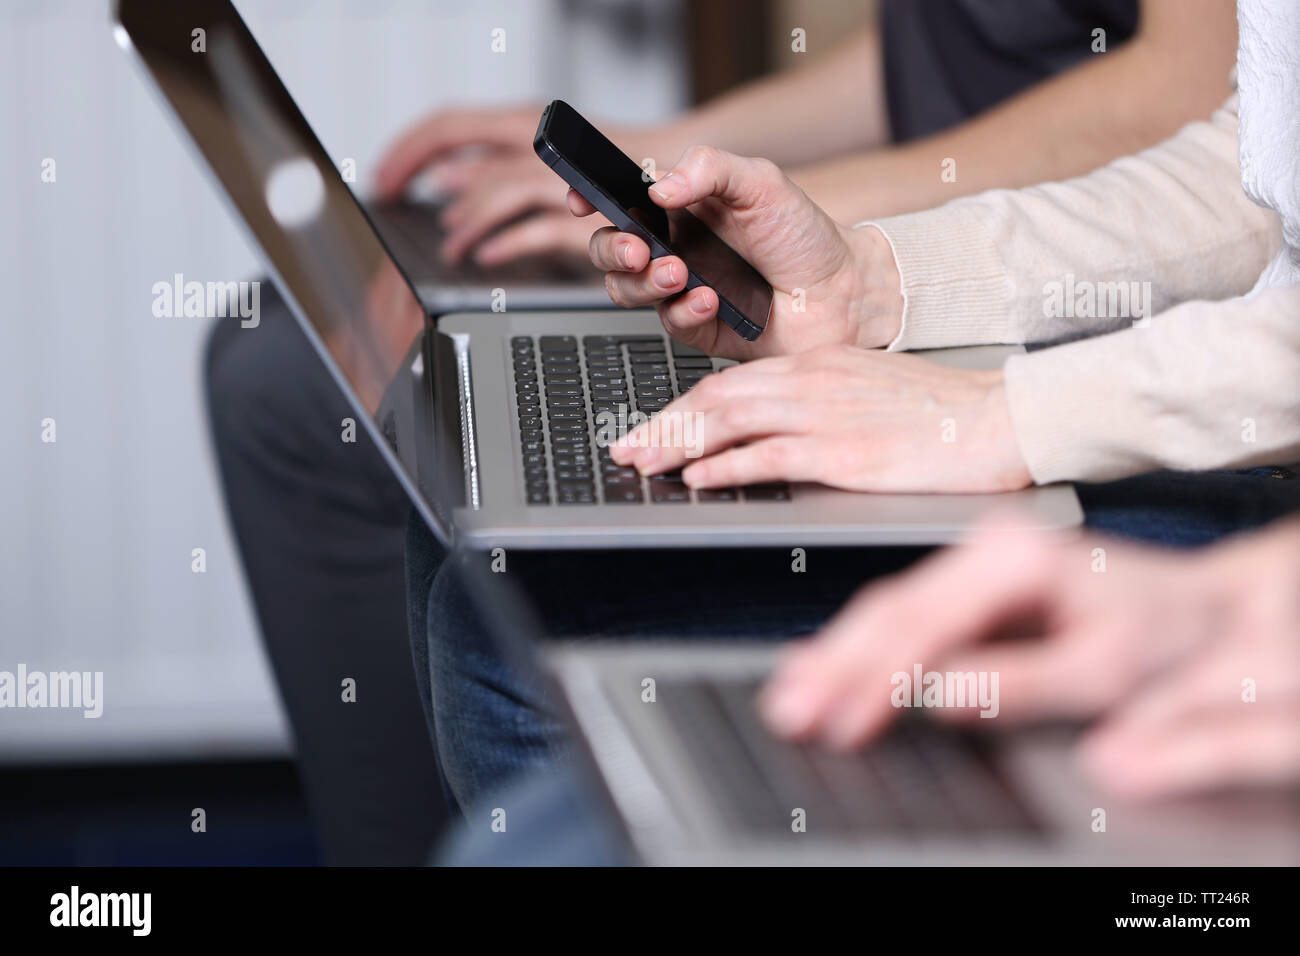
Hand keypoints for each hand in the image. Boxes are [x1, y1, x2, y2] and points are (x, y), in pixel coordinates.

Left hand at [373, 103, 656, 265]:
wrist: (677, 181)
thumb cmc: (604, 174)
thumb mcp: (538, 164)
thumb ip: (491, 169)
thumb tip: (441, 178)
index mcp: (523, 125)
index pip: (448, 124)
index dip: (408, 148)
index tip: (382, 176)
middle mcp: (539, 143)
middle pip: (464, 146)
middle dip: (420, 172)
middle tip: (395, 202)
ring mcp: (564, 178)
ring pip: (499, 189)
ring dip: (466, 220)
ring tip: (449, 246)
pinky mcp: (587, 218)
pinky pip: (538, 229)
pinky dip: (507, 244)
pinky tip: (485, 257)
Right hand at [571, 145, 902, 359]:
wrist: (845, 295)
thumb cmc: (806, 237)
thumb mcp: (761, 182)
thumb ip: (709, 169)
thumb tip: (658, 185)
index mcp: (681, 207)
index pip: (619, 200)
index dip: (590, 198)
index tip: (581, 201)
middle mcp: (674, 248)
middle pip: (608, 250)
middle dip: (611, 250)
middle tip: (638, 250)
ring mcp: (682, 291)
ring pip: (626, 292)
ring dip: (646, 283)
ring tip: (682, 274)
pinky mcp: (697, 329)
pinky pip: (668, 324)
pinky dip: (685, 310)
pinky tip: (712, 299)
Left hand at [610, 345, 1031, 493]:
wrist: (998, 418)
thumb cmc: (939, 412)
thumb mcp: (867, 392)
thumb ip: (816, 404)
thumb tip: (768, 437)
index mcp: (816, 364)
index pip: (730, 383)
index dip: (681, 408)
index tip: (650, 428)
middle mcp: (812, 381)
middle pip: (716, 399)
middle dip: (663, 425)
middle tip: (624, 448)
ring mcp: (826, 414)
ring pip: (730, 421)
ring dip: (678, 445)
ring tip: (642, 465)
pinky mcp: (844, 450)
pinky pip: (769, 456)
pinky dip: (726, 469)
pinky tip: (698, 481)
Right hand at [759, 517, 1299, 799]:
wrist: (1206, 611)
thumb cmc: (1167, 631)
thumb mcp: (1102, 667)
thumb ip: (1015, 682)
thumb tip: (938, 698)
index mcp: (1015, 559)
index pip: (922, 624)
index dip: (874, 676)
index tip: (839, 717)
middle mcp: (987, 551)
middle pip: (890, 610)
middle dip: (834, 663)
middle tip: (788, 708)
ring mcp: (976, 564)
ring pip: (890, 611)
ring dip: (838, 657)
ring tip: (791, 696)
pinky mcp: (973, 586)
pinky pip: (906, 616)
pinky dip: (865, 650)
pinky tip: (829, 666)